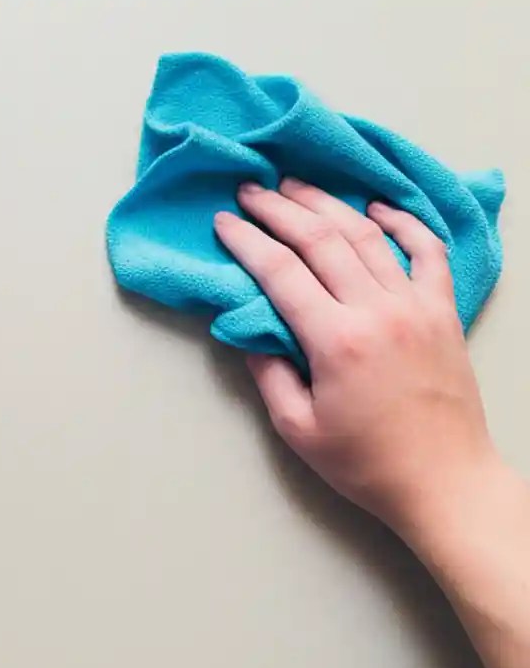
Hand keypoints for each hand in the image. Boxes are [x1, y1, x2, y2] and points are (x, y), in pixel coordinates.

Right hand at [214, 179, 500, 531]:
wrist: (445, 482)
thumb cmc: (366, 464)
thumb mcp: (297, 429)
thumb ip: (267, 372)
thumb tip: (246, 328)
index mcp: (336, 341)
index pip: (280, 272)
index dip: (246, 241)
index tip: (223, 221)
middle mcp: (377, 311)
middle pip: (321, 240)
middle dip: (279, 210)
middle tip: (250, 190)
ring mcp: (416, 306)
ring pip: (367, 236)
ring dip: (328, 205)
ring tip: (297, 185)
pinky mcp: (442, 312)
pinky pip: (427, 252)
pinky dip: (403, 222)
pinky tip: (377, 206)